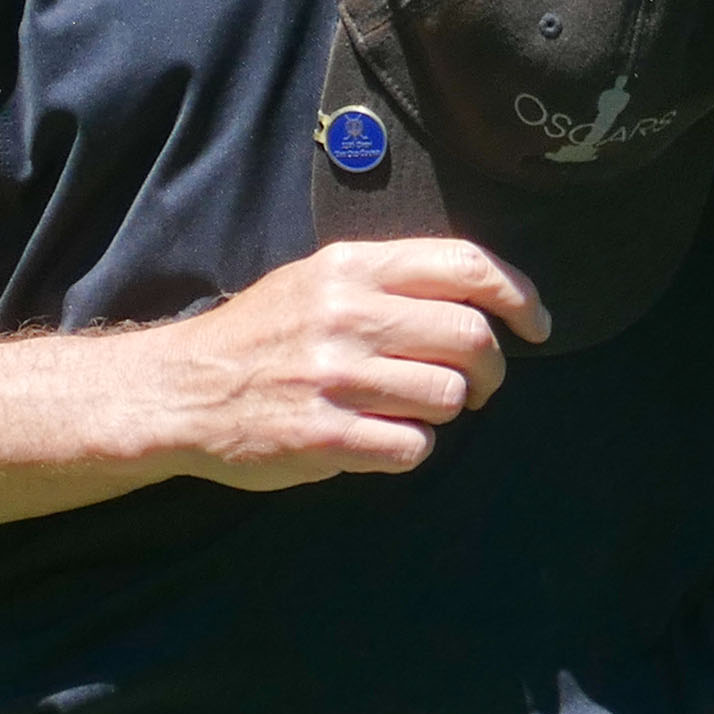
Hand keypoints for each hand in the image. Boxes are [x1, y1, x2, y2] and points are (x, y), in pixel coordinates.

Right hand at [158, 240, 547, 489]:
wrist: (177, 392)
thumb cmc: (263, 336)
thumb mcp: (319, 279)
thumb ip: (394, 280)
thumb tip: (490, 297)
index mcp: (352, 268)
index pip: (466, 266)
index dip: (519, 295)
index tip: (536, 326)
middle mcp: (346, 316)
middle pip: (471, 339)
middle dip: (490, 371)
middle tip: (475, 386)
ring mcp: (334, 377)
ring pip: (447, 396)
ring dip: (443, 410)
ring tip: (405, 408)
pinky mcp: (322, 436)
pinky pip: (413, 446)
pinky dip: (410, 448)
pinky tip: (378, 437)